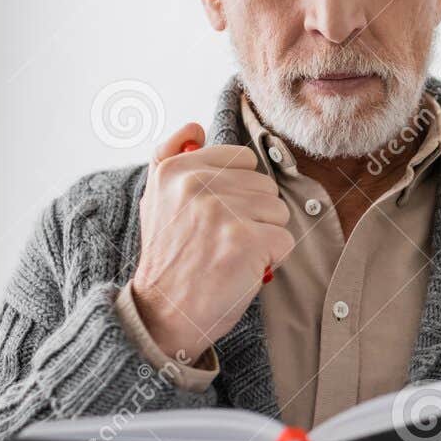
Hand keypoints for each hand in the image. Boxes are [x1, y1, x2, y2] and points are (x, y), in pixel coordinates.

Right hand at [128, 123, 292, 359]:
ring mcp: (221, 211)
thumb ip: (171, 157)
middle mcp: (195, 184)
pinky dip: (271, 260)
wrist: (162, 314)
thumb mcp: (155, 199)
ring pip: (279, 211)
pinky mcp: (244, 240)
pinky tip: (242, 270)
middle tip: (220, 243)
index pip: (242, 159)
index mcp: (174, 169)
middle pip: (265, 186)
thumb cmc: (169, 259)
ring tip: (229, 256)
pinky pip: (285, 240)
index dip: (238, 193)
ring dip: (264, 238)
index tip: (212, 219)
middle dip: (253, 217)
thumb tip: (196, 126)